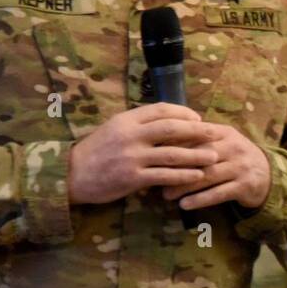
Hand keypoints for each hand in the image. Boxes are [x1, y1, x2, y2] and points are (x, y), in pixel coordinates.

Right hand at [67, 104, 219, 204]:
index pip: (161, 109)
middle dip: (196, 130)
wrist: (71, 174)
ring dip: (196, 155)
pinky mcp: (132, 178)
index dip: (183, 112)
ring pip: (171, 153)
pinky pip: (164, 176)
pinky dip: (183, 175)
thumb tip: (168, 120)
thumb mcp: (114, 129)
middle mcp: (130, 135)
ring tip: (214, 156)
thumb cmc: (96, 151)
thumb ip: (138, 124)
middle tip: (215, 132)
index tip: (198, 118)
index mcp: (127, 120)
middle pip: (171, 128)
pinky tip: (197, 176)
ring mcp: (132, 157)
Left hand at [161, 122, 271, 209]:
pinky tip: (185, 205)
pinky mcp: (245, 185)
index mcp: (224, 132)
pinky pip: (219, 193)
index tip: (153, 153)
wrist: (267, 174)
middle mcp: (234, 147)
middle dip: (177, 167)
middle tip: (155, 177)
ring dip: (185, 186)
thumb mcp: (221, 142)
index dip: (174, 143)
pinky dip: (200, 199)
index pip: (196, 134)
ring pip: (208, 175)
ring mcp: (241, 166)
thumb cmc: (234, 157)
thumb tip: (161, 141)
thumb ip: (197, 140)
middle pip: (200, 155)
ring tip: (166, 195)